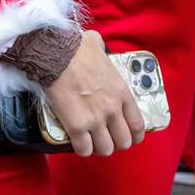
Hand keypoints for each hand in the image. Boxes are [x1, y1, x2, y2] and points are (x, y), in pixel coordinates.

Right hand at [44, 30, 145, 156]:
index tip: (129, 136)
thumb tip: (97, 44)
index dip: (134, 135)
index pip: (138, 124)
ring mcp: (95, 119)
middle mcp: (112, 108)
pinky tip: (78, 142)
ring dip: (99, 148)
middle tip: (107, 139)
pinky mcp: (76, 126)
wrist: (56, 55)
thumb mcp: (98, 46)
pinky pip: (84, 149)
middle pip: (123, 141)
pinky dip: (82, 149)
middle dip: (116, 143)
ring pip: (105, 149)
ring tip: (92, 142)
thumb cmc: (75, 48)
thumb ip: (102, 49)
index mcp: (121, 92)